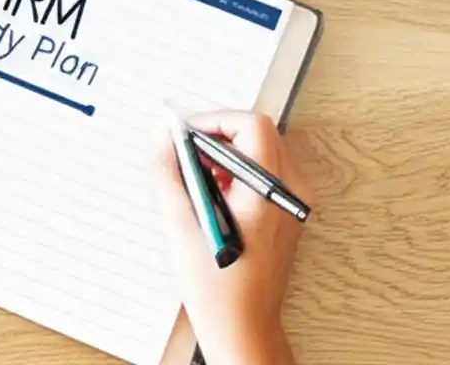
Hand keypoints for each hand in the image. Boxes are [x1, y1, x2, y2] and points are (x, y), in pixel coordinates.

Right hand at [150, 112, 308, 364]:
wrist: (242, 327)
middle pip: (256, 136)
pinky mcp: (282, 215)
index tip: (184, 134)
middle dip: (216, 137)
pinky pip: (260, 176)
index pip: (251, 126)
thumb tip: (160, 135)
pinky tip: (208, 199)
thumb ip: (169, 172)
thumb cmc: (217, 286)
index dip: (213, 121)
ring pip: (258, 153)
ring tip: (194, 182)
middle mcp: (289, 193)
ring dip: (223, 156)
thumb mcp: (182, 223)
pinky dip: (232, 175)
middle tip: (184, 154)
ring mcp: (289, 204)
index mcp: (270, 191)